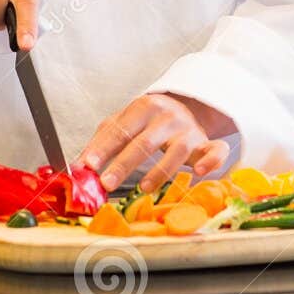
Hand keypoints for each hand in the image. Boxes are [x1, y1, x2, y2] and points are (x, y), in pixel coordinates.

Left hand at [76, 93, 235, 191]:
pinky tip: (199, 172)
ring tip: (143, 187)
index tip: (87, 165)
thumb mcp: (124, 121)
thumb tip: (78, 164)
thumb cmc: (149, 120)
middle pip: (144, 142)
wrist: (186, 106)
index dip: (103, 148)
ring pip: (177, 150)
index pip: (120, 129)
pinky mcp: (207, 143)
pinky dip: (210, 161)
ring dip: (160, 170)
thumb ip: (103, 140)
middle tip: (106, 183)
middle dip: (124, 163)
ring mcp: (188, 130)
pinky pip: (215, 151)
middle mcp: (167, 117)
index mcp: (143, 108)